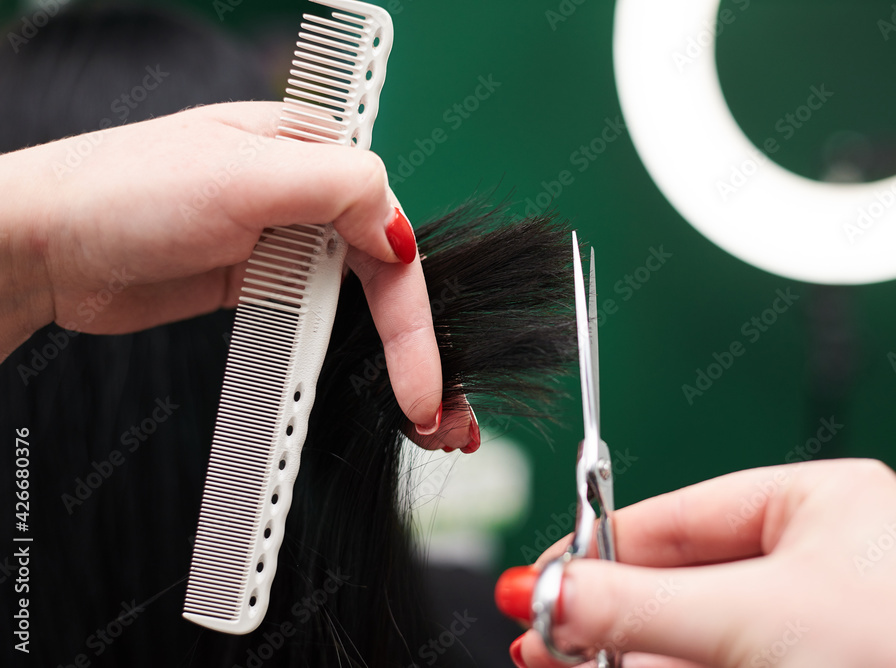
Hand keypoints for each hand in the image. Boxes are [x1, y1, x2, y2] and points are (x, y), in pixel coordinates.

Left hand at [0, 101, 476, 449]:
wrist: (45, 244)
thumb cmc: (122, 189)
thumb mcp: (243, 172)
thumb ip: (340, 186)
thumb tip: (399, 230)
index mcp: (317, 156)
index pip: (391, 241)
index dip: (413, 319)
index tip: (421, 384)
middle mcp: (310, 200)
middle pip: (387, 283)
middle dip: (418, 354)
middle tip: (436, 416)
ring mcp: (286, 247)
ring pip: (361, 310)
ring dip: (393, 365)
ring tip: (419, 420)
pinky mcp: (262, 286)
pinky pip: (320, 326)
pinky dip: (350, 360)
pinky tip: (369, 389)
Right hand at [496, 459, 895, 666]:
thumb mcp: (755, 619)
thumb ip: (641, 604)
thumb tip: (552, 590)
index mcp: (822, 501)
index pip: (683, 513)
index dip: (604, 546)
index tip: (544, 578)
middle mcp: (818, 557)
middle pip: (680, 577)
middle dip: (605, 608)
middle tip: (542, 632)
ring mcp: (816, 622)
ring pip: (692, 629)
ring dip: (622, 647)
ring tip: (556, 658)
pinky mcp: (808, 667)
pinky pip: (715, 661)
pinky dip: (659, 667)